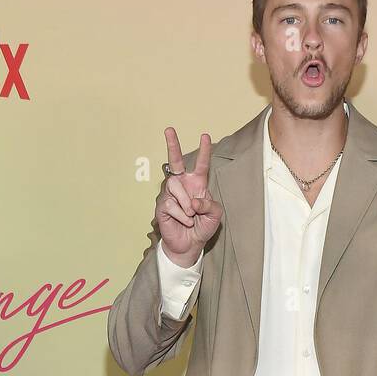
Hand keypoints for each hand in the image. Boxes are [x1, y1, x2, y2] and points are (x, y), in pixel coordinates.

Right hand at [157, 128, 223, 264]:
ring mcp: (170, 194)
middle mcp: (182, 185)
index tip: (205, 136)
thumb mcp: (214, 215)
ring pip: (175, 186)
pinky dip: (182, 216)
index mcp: (197, 184)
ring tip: (191, 216)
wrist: (190, 246)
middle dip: (172, 144)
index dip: (204, 151)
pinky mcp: (162, 205)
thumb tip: (193, 201)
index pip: (201, 165)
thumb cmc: (202, 228)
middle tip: (169, 129)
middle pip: (175, 161)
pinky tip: (184, 222)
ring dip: (186, 204)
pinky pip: (172, 204)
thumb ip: (210, 204)